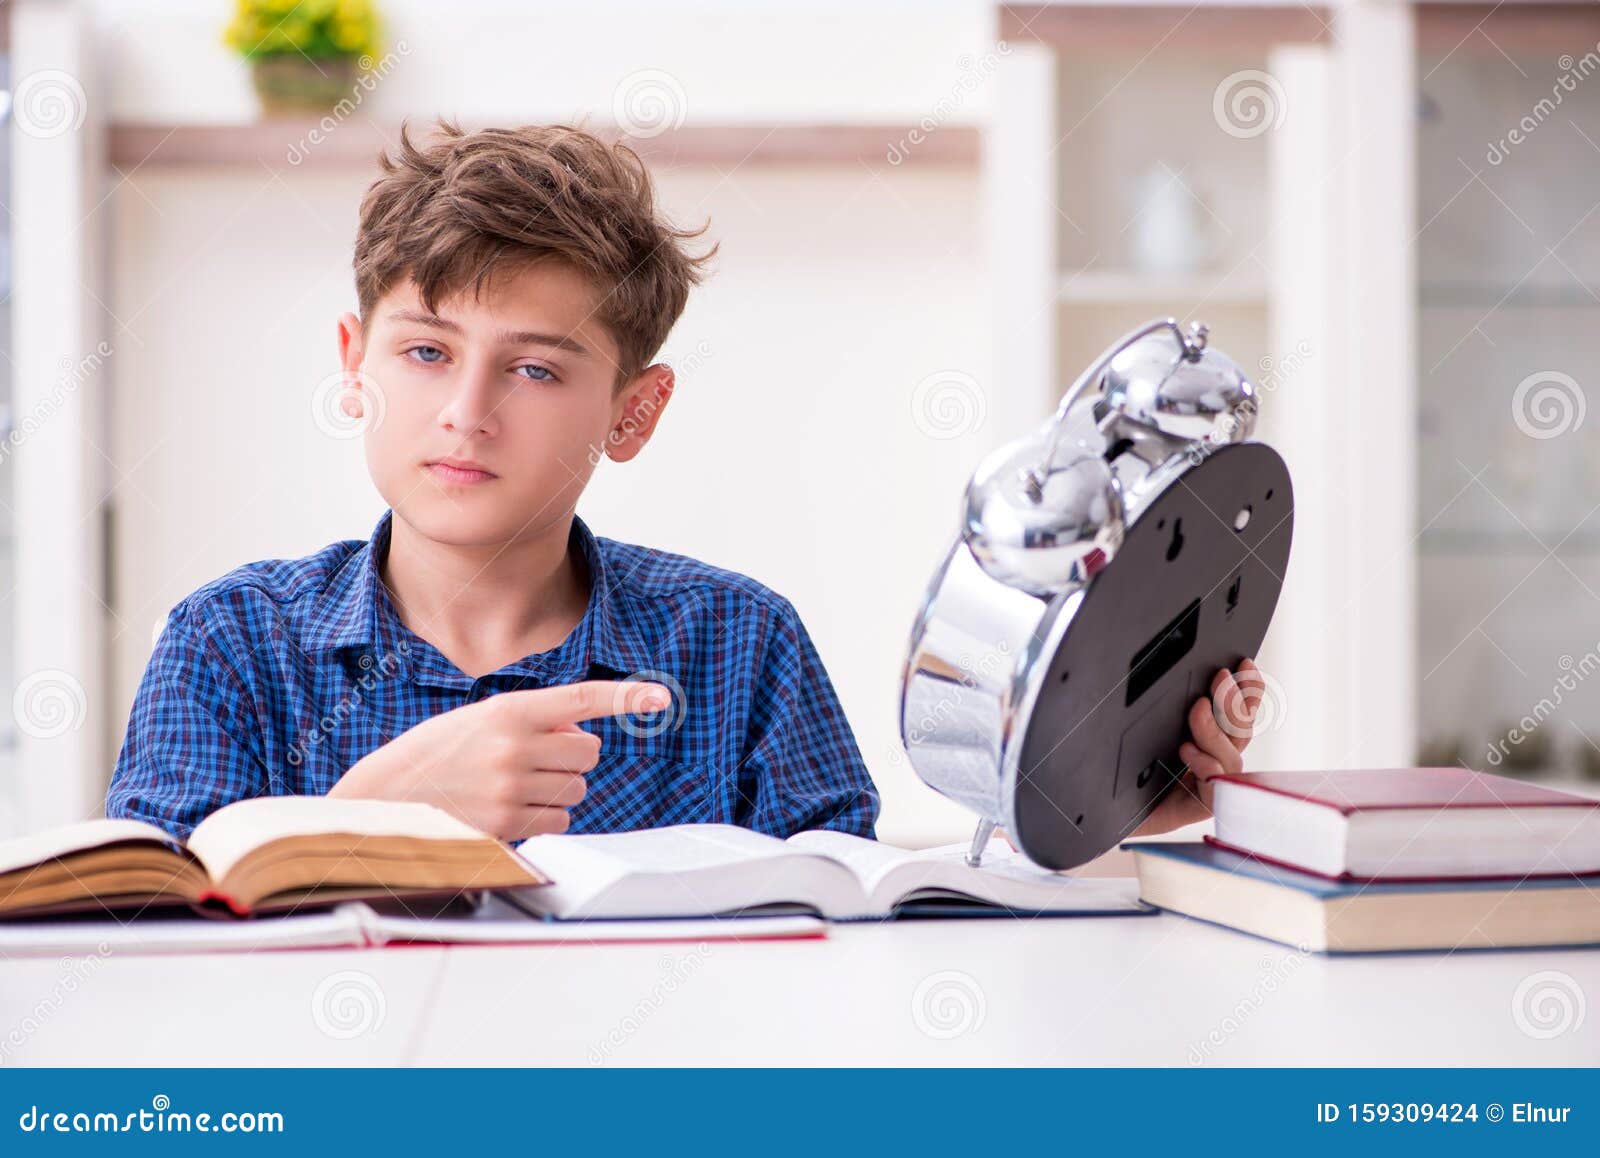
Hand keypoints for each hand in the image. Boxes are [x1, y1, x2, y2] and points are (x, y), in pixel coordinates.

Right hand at [329, 679, 669, 840]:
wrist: (384, 798)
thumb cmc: (437, 754)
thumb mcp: (481, 719)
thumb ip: (533, 721)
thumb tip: (580, 736)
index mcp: (510, 709)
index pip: (583, 698)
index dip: (627, 696)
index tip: (661, 696)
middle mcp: (515, 745)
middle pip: (587, 754)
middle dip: (570, 759)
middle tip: (530, 760)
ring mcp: (512, 787)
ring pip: (577, 791)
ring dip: (557, 791)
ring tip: (512, 786)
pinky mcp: (508, 824)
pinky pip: (560, 823)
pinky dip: (546, 820)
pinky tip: (510, 810)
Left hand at [1130, 658, 1263, 836]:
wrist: (1093, 807)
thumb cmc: (1117, 766)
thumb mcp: (1138, 728)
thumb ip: (1162, 707)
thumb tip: (1181, 675)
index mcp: (1203, 738)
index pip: (1235, 713)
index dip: (1246, 690)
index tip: (1244, 663)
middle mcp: (1211, 761)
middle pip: (1239, 732)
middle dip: (1234, 701)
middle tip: (1221, 677)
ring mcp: (1207, 787)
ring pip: (1229, 758)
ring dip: (1215, 731)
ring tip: (1198, 708)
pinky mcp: (1196, 809)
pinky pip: (1214, 789)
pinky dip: (1206, 767)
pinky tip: (1188, 750)